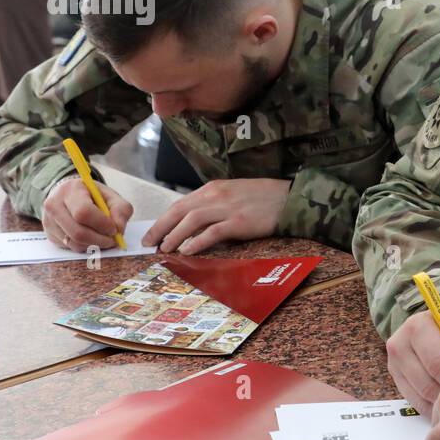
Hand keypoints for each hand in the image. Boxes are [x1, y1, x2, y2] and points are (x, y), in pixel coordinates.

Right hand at [43, 176, 132, 251]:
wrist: (69, 196)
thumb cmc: (93, 196)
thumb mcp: (111, 196)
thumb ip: (121, 210)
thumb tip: (119, 230)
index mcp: (71, 190)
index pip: (84, 212)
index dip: (102, 224)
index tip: (114, 229)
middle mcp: (54, 205)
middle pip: (78, 232)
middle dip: (100, 240)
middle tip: (113, 240)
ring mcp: (49, 221)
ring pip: (74, 243)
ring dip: (94, 246)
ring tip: (104, 239)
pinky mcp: (50, 234)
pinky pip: (70, 248)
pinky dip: (86, 247)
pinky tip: (92, 239)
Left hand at [142, 178, 289, 254]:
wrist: (290, 198)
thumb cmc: (264, 198)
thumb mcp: (234, 194)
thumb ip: (214, 204)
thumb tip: (193, 224)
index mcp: (214, 188)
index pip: (181, 203)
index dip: (163, 219)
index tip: (153, 232)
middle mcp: (217, 195)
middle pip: (180, 210)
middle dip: (161, 227)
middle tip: (149, 243)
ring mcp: (228, 208)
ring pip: (191, 220)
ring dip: (174, 235)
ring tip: (164, 249)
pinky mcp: (239, 222)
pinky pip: (212, 232)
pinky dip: (197, 241)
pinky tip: (187, 250)